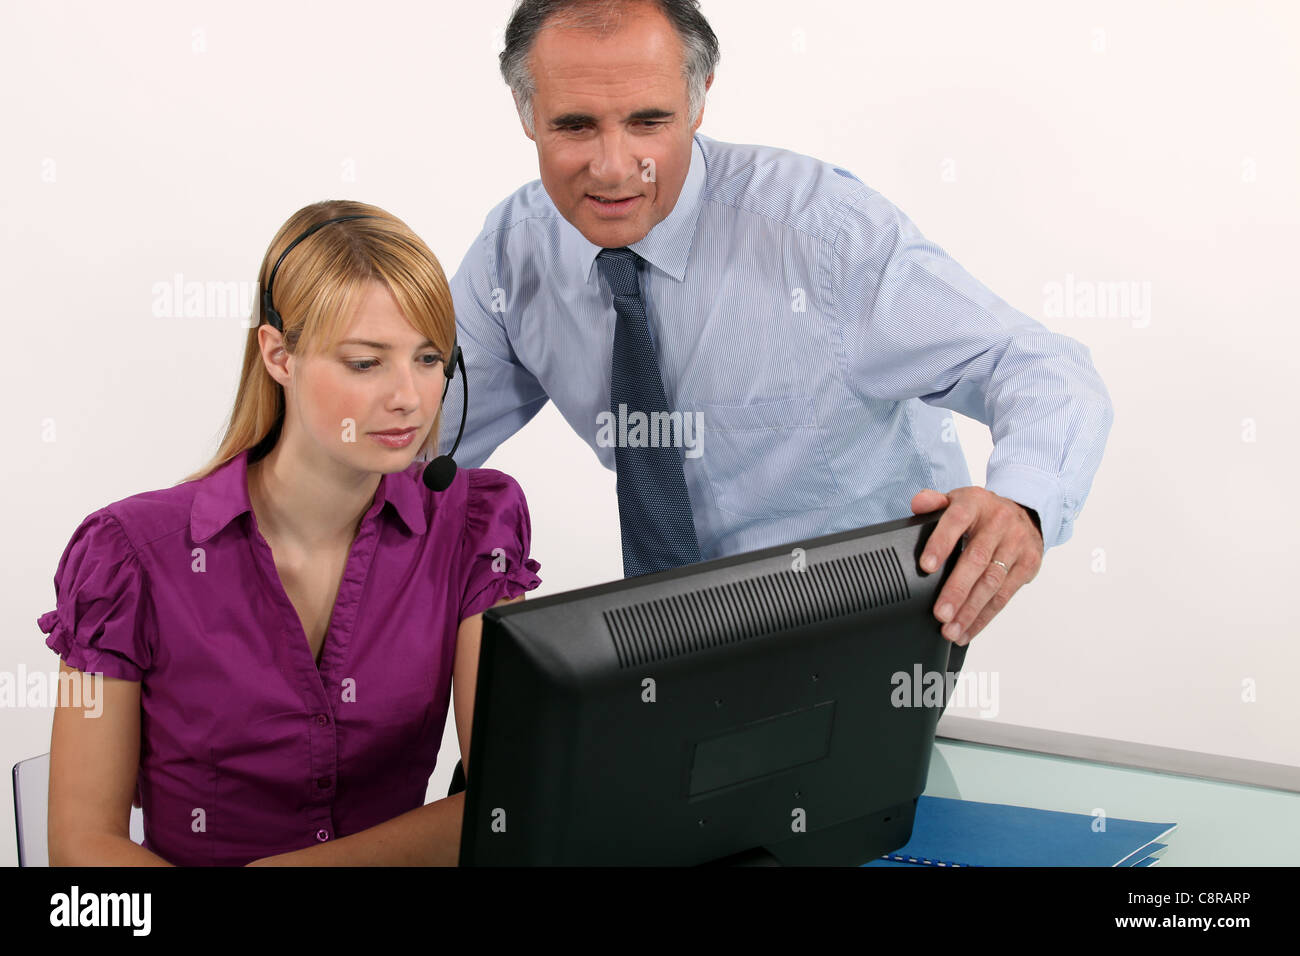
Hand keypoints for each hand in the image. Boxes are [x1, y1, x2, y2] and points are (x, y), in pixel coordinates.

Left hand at [910, 487, 1043, 645]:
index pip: (956, 521)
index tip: (926, 567)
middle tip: (940, 613)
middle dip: (957, 590)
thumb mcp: (957, 500)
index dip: (941, 544)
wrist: (1024, 512)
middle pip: (976, 559)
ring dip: (970, 610)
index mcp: (975, 504)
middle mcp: (999, 523)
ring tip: (951, 630)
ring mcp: (1016, 544)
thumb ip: (934, 503)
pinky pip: (1005, 596)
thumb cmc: (981, 513)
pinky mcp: (1028, 564)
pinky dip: (984, 617)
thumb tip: (918, 504)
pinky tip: (968, 630)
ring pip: (992, 582)